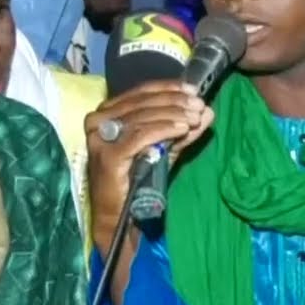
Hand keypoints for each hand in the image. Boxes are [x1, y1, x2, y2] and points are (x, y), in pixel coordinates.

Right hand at [84, 80, 213, 253]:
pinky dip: (163, 129)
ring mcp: (100, 138)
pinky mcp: (108, 156)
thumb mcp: (163, 148)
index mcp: (107, 113)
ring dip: (172, 114)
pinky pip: (140, 136)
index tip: (193, 90)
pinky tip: (182, 128)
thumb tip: (206, 110)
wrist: (119, 216)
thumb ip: (182, 129)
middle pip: (142, 102)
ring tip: (193, 117)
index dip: (168, 88)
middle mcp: (98, 121)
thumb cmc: (137, 180)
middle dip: (174, 101)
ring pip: (142, 118)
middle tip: (197, 104)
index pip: (140, 92)